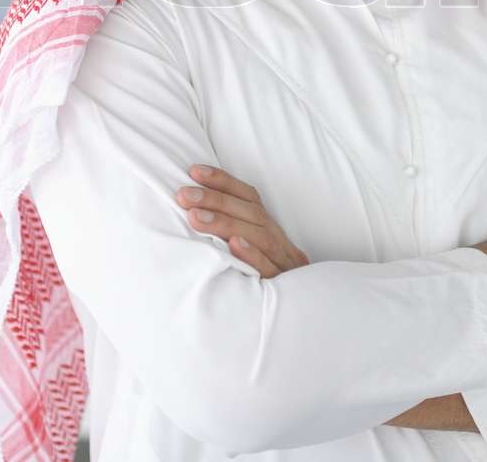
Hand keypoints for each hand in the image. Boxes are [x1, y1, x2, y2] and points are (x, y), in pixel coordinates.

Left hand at [177, 164, 310, 277]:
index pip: (248, 197)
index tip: (194, 171)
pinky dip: (252, 254)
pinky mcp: (280, 284)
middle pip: (250, 213)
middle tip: (184, 195)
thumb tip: (194, 210)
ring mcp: (282, 261)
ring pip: (259, 235)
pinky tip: (234, 244)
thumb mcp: (250, 251)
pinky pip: (268, 267)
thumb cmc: (263, 277)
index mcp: (268, 228)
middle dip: (216, 200)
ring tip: (196, 216)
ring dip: (226, 223)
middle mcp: (277, 239)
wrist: (302, 316)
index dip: (223, 181)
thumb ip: (230, 230)